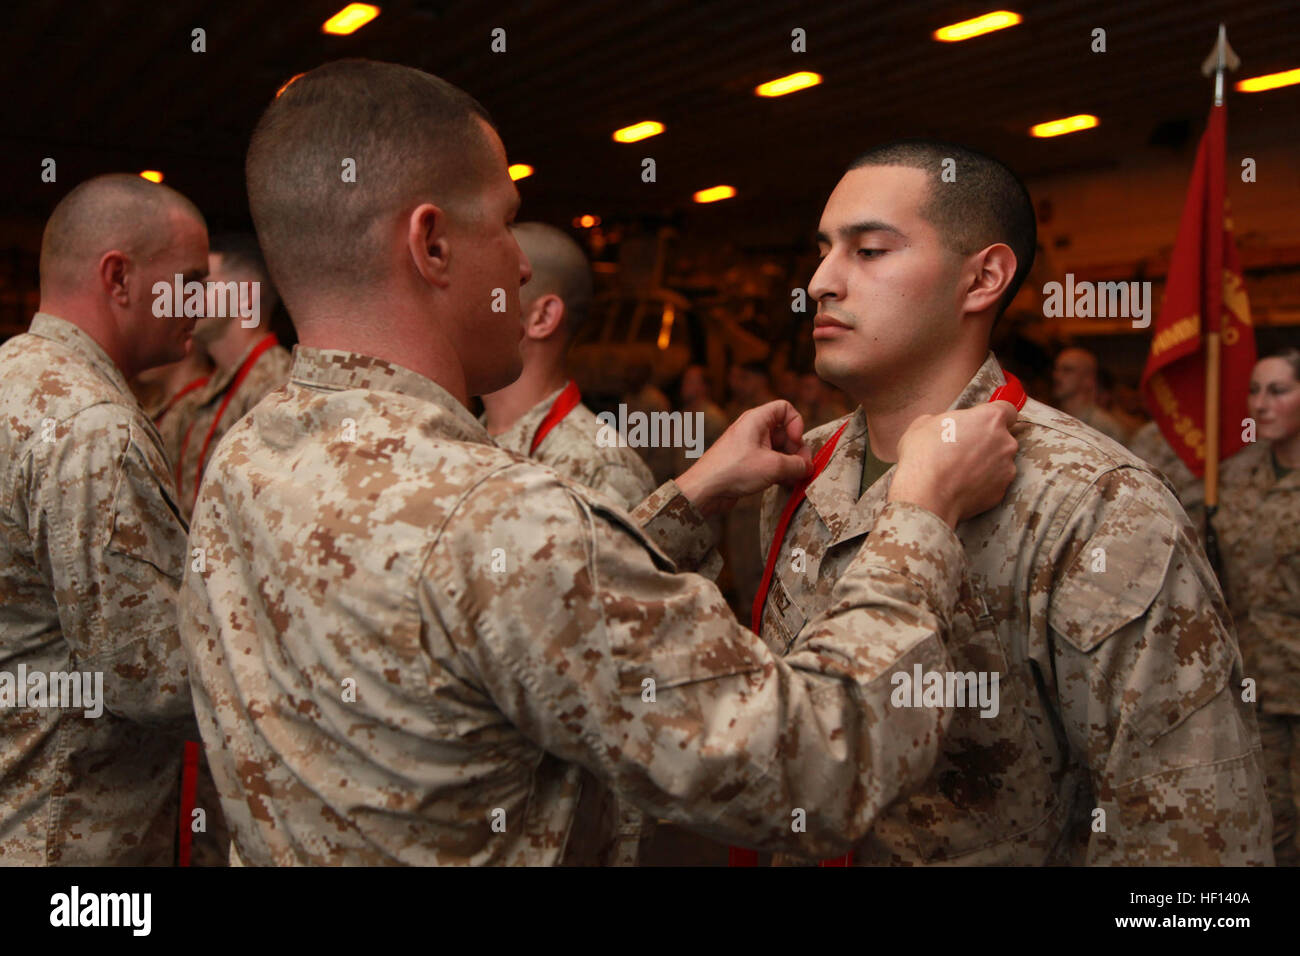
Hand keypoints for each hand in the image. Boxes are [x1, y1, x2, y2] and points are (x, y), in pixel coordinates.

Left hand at [675, 400, 812, 516]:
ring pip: (779, 450)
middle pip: (785, 432)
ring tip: (796, 479)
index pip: (784, 408)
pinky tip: (786, 485)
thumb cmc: (732, 470)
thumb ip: (797, 465)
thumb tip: (808, 467)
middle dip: (796, 449)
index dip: (796, 423)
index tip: (795, 441)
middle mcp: (753, 430)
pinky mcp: (747, 464)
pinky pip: (770, 463)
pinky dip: (780, 471)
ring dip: (790, 463)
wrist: (705, 490)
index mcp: (756, 419)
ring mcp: (750, 447)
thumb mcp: (773, 466)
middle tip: (802, 467)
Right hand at [887, 401, 1018, 527]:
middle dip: (986, 441)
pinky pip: (994, 482)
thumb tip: (941, 425)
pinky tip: (961, 485)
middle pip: (1003, 437)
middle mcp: (1005, 442)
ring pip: (999, 461)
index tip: (983, 421)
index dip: (994, 415)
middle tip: (961, 448)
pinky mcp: (1001, 491)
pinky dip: (982, 483)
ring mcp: (1006, 468)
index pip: (1008, 409)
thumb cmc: (924, 456)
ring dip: (985, 463)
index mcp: (990, 418)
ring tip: (959, 470)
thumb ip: (943, 420)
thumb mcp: (923, 424)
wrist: (926, 495)